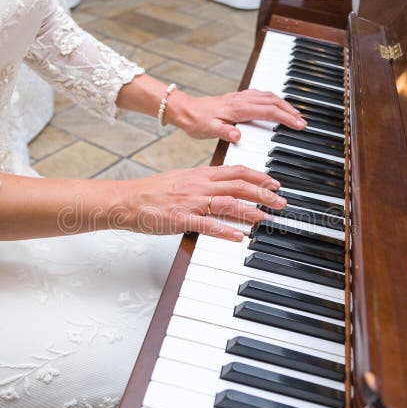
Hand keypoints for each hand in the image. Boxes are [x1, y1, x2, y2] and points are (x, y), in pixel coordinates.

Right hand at [115, 165, 286, 240]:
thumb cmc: (152, 192)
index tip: (274, 183)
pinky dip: (225, 230)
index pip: (236, 171)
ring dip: (250, 210)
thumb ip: (203, 182)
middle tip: (280, 202)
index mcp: (199, 174)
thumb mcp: (181, 180)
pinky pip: (206, 224)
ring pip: (227, 203)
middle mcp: (198, 185)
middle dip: (263, 193)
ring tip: (266, 218)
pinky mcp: (181, 219)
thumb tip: (222, 186)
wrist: (126, 200)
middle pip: (238, 185)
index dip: (258, 176)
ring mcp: (190, 202)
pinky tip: (239, 236)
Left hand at [167, 89, 306, 142]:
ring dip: (284, 104)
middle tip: (303, 122)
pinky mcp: (238, 98)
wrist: (185, 110)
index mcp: (238, 109)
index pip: (268, 111)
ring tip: (295, 114)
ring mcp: (240, 97)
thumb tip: (237, 135)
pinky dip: (273, 99)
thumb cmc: (196, 121)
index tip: (298, 125)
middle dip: (290, 111)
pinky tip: (276, 104)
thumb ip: (223, 132)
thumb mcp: (208, 130)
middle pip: (273, 101)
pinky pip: (261, 95)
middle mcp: (241, 100)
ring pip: (268, 96)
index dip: (285, 117)